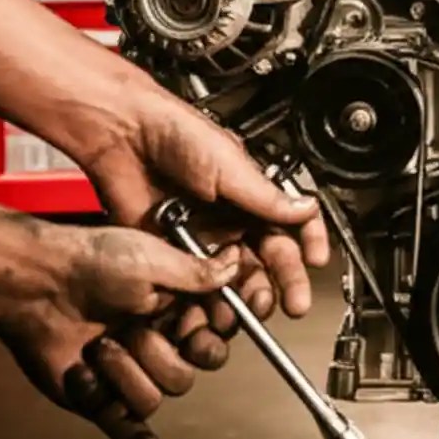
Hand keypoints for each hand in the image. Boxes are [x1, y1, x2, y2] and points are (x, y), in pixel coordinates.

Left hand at [0, 210, 241, 438]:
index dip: (212, 336)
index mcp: (177, 307)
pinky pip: (126, 425)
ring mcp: (129, 368)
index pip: (217, 335)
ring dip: (126, 373)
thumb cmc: (92, 260)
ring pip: (156, 396)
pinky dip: (135, 437)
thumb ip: (198, 273)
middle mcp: (158, 340)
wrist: (36, 284)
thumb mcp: (153, 259)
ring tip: (98, 347)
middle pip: (189, 372)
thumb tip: (235, 264)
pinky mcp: (99, 392)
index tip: (199, 328)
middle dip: (161, 353)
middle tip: (136, 330)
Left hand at [81, 89, 330, 343]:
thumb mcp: (229, 165)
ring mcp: (206, 234)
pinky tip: (220, 303)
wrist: (122, 136)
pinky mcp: (176, 249)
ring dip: (251, 292)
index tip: (316, 261)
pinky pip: (200, 280)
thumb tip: (306, 209)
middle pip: (271, 255)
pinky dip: (212, 296)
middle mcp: (234, 215)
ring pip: (239, 273)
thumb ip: (266, 197)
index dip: (309, 242)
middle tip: (294, 301)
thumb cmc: (175, 132)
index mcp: (254, 191)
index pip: (293, 221)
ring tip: (257, 306)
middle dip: (287, 279)